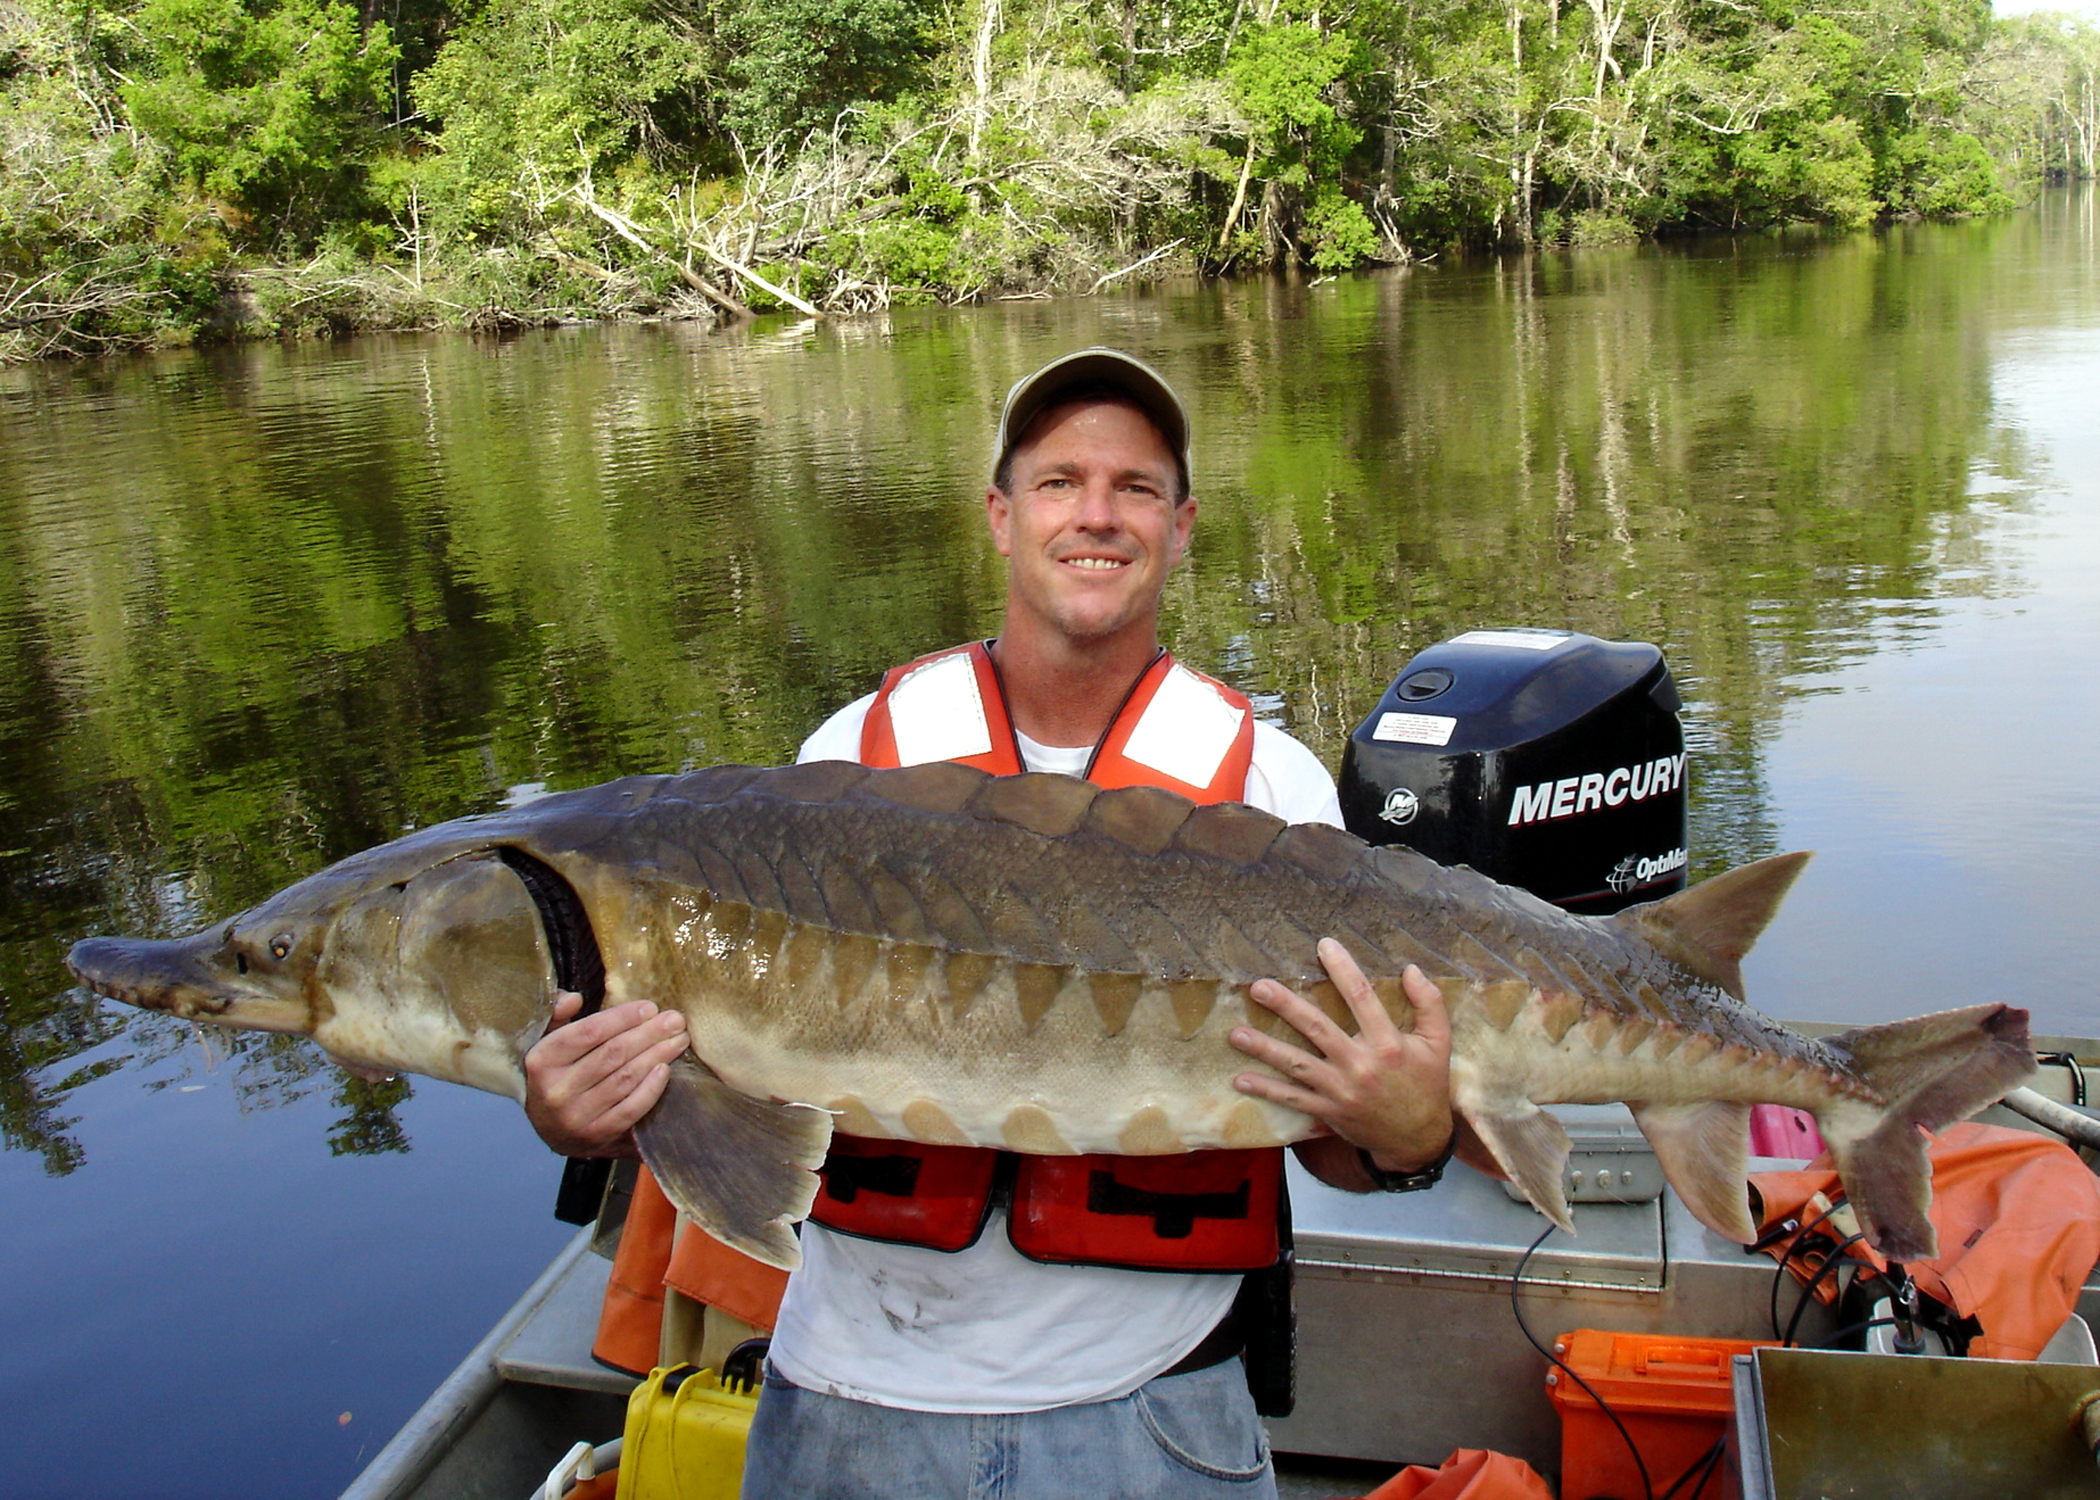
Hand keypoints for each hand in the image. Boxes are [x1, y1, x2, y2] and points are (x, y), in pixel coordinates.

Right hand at [522, 992, 688, 1157]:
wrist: (549, 1130)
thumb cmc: (555, 1076)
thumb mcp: (545, 1041)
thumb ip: (556, 1015)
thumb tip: (575, 1000)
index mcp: (541, 1061)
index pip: (588, 1032)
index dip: (623, 1018)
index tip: (650, 1008)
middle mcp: (556, 1090)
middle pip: (613, 1054)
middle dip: (649, 1033)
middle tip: (675, 1020)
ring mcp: (576, 1117)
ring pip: (625, 1078)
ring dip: (657, 1055)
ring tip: (679, 1040)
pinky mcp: (597, 1136)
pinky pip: (631, 1109)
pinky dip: (651, 1088)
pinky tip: (665, 1070)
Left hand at [1230, 941, 1453, 1173]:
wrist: (1417, 1141)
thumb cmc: (1427, 1085)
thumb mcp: (1438, 1044)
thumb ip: (1429, 1004)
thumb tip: (1412, 969)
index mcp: (1389, 1044)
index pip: (1363, 998)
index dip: (1343, 969)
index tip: (1324, 945)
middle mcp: (1361, 1066)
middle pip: (1318, 1029)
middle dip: (1286, 1006)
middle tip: (1259, 987)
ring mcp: (1342, 1091)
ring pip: (1297, 1065)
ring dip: (1264, 1049)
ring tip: (1235, 1033)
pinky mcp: (1329, 1111)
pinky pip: (1293, 1099)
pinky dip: (1266, 1089)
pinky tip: (1240, 1078)